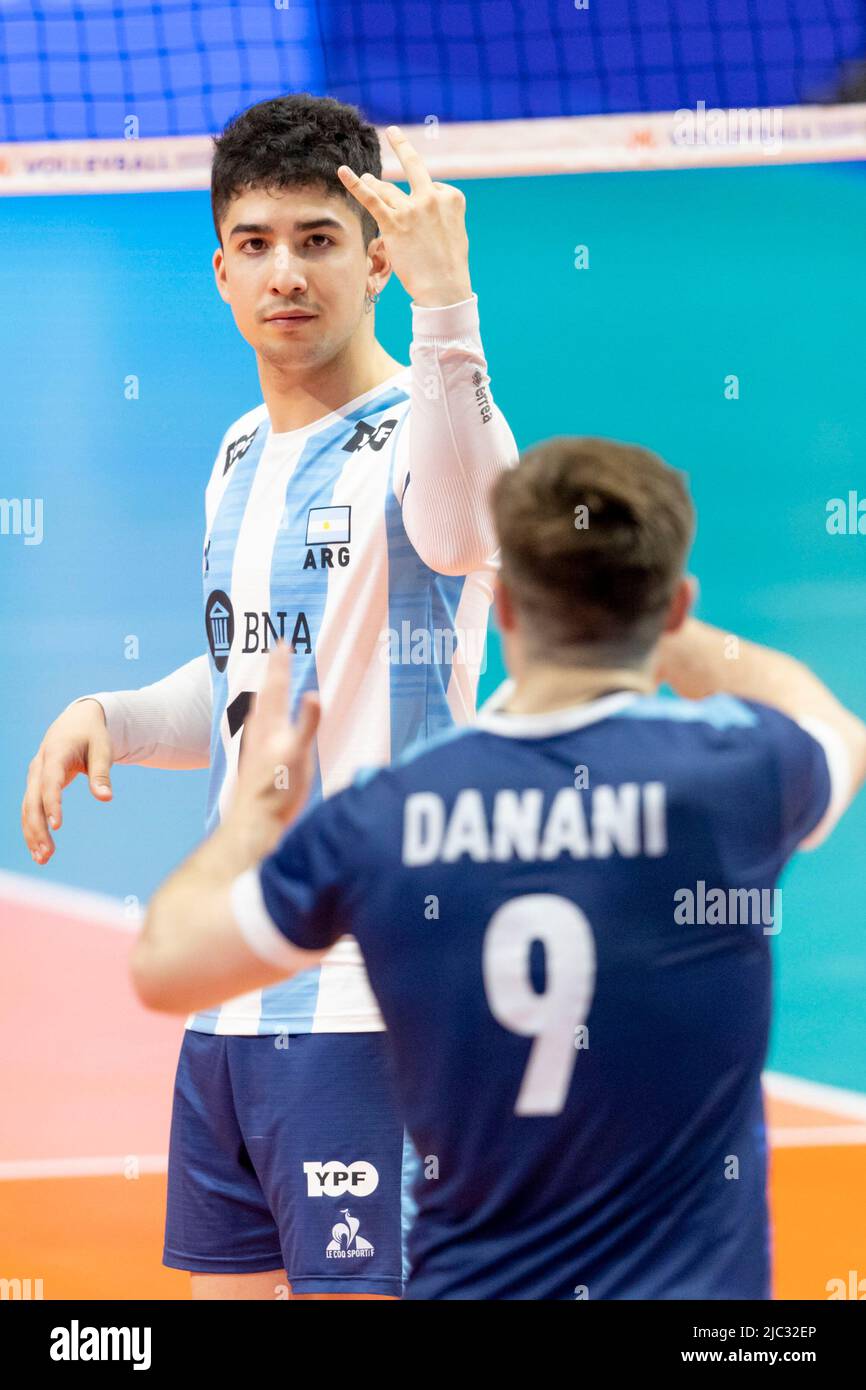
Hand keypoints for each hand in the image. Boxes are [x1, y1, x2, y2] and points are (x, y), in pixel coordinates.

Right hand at [22, 700, 113, 863]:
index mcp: (55, 754)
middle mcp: (39, 767)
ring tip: (43, 859)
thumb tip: (105, 798)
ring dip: (32, 834)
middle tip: (48, 854)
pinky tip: (40, 850)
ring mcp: (34, 777)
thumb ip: (102, 773)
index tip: (57, 826)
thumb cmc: (92, 735)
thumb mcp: (102, 749)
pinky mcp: (35, 785)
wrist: (76, 721)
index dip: (52, 804)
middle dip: (38, 828)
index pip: (50, 782)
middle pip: (33, 800)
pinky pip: (29, 809)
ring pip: (27, 808)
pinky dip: (32, 829)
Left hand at [225, 642, 319, 856]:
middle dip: (273, 673)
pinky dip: (267, 717)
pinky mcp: (258, 764)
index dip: (280, 665)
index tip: (281, 642)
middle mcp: (260, 733)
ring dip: (268, 693)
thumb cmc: (277, 792)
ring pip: (261, 712)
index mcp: (271, 727)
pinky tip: (266, 727)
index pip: (276, 687)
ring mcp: (257, 748)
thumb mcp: (298, 756)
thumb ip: (307, 725)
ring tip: (271, 684)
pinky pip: (262, 729)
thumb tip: (313, 693)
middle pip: (266, 695)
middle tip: (276, 653)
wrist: (254, 823)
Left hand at [337, 125, 471, 307]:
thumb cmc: (450, 267)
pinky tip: (343, 172)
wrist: (445, 288)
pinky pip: (371, 199)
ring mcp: (413, 208)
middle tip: (392, 133)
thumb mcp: (455, 233)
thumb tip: (430, 210)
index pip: (432, 188)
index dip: (424, 201)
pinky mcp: (394, 222)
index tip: (424, 216)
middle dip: (402, 146)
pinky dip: (355, 185)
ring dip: (374, 183)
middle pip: (414, 166)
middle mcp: (433, 197)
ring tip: (366, 178)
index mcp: (453, 197)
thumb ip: (443, 215)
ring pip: (388, 189)